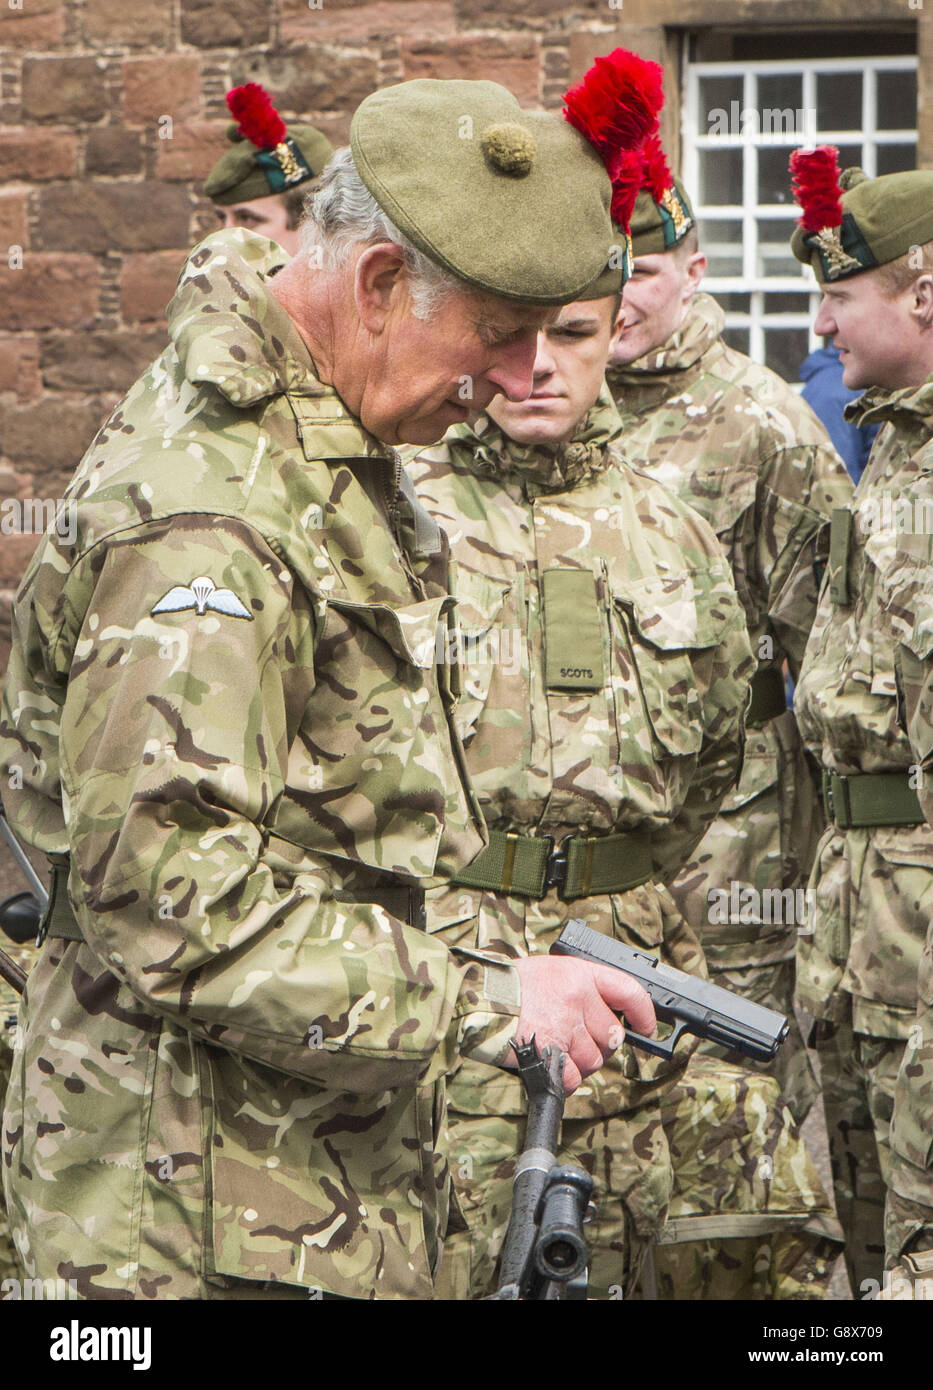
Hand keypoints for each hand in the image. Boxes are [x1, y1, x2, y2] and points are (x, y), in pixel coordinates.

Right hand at [503, 955, 655, 1092]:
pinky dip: (563, 1079)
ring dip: (578, 1063)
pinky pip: (572, 1078)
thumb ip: (581, 990)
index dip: (643, 1013)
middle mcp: (577, 998)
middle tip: (574, 1041)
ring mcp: (564, 1026)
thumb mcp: (551, 972)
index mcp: (580, 974)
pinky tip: (548, 1065)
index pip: (628, 991)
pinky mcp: (549, 1052)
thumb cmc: (512, 987)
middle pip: (611, 1037)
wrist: (476, 997)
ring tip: (554, 1049)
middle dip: (597, 1045)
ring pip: (593, 1061)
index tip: (645, 1028)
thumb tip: (607, 1021)